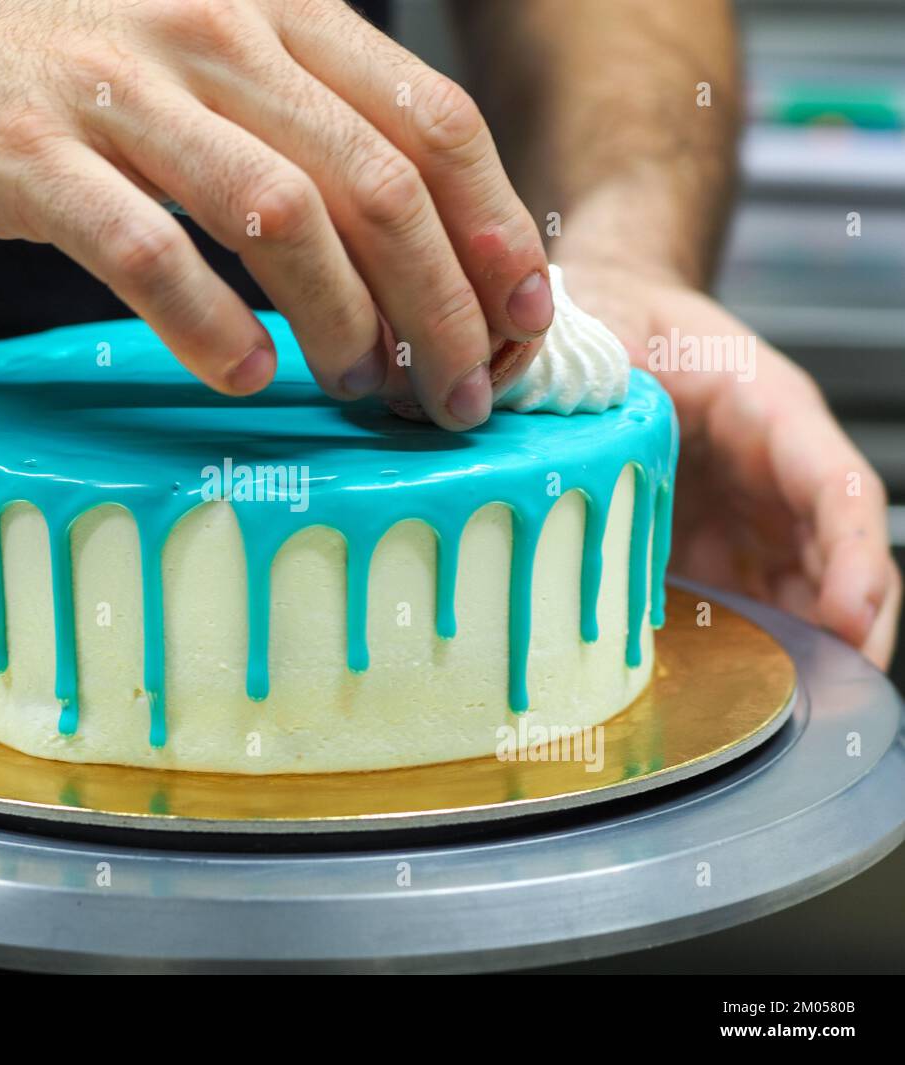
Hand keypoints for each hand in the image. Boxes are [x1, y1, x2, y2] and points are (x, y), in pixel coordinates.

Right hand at [0, 0, 553, 425]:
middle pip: (378, 179)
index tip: (527, 321)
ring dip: (348, 324)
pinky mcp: (24, 154)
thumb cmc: (46, 67)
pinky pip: (148, 249)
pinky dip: (210, 325)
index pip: (429, 119)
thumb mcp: (189, 63)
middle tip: (462, 393)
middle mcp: (207, 30)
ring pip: (282, 215)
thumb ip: (292, 129)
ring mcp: (113, 88)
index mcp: (267, 8)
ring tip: (369, 393)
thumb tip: (401, 255)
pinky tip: (243, 376)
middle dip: (445, 303)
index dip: (496, 228)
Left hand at [562, 260, 899, 668]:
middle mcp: (776, 472)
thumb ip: (586, 380)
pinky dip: (746, 650)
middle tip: (829, 700)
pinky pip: (748, 607)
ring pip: (802, 595)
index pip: (836, 488)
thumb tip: (516, 411)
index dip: (854, 558)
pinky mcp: (717, 548)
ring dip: (799, 653)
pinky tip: (719, 687)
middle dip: (845, 632)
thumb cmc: (626, 318)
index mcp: (768, 410)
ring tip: (771, 708)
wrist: (618, 319)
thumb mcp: (607, 336)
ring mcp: (752, 517)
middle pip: (838, 561)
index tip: (850, 617)